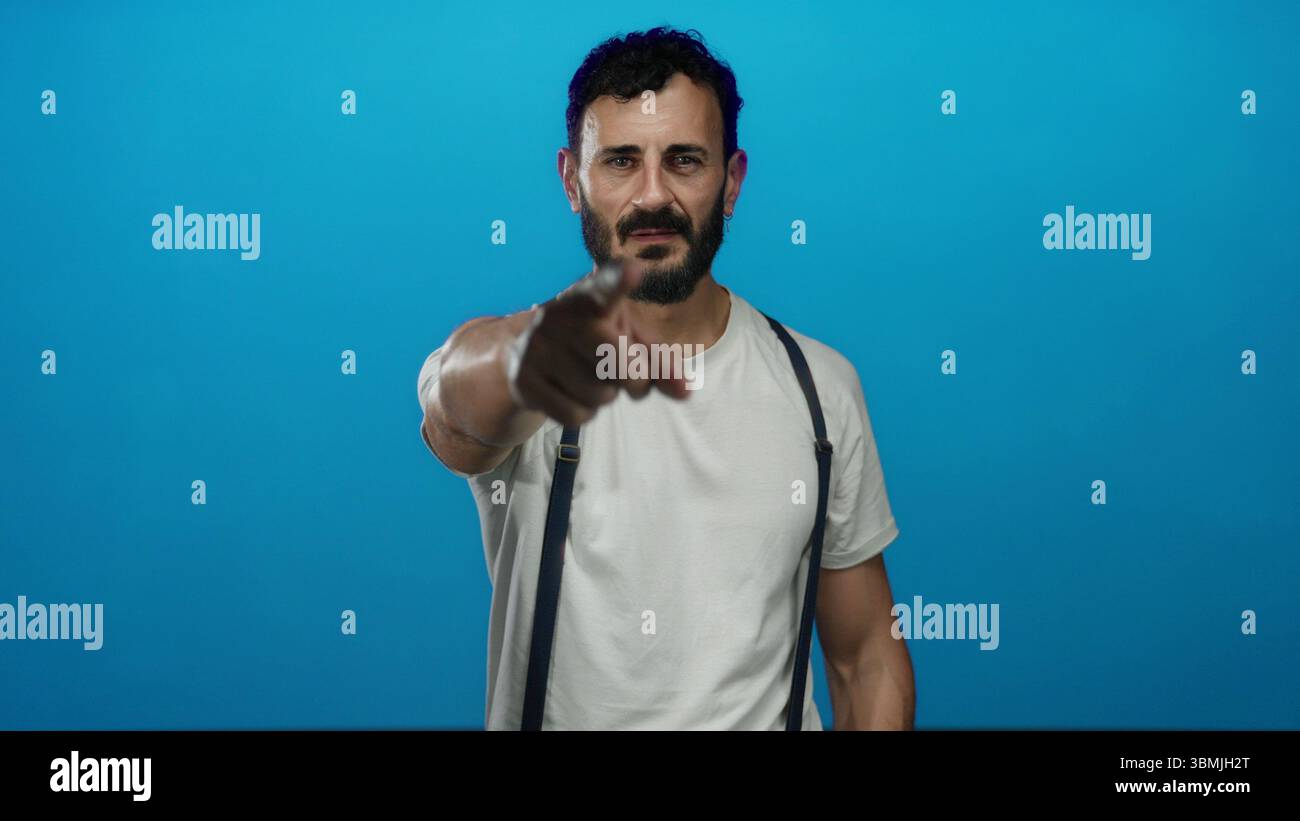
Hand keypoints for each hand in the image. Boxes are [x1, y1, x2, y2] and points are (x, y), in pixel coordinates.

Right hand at [505, 258, 689, 425]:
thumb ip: (660, 362)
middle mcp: (559, 315)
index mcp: (590, 297)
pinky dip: (585, 413)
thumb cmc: (594, 342)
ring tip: (590, 377)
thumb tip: (686, 391)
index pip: (605, 287)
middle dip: (635, 379)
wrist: (526, 356)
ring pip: (599, 395)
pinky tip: (572, 393)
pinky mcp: (522, 379)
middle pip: (616, 362)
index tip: (634, 272)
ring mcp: (537, 347)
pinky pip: (576, 415)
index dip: (619, 280)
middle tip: (629, 377)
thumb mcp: (629, 341)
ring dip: (606, 397)